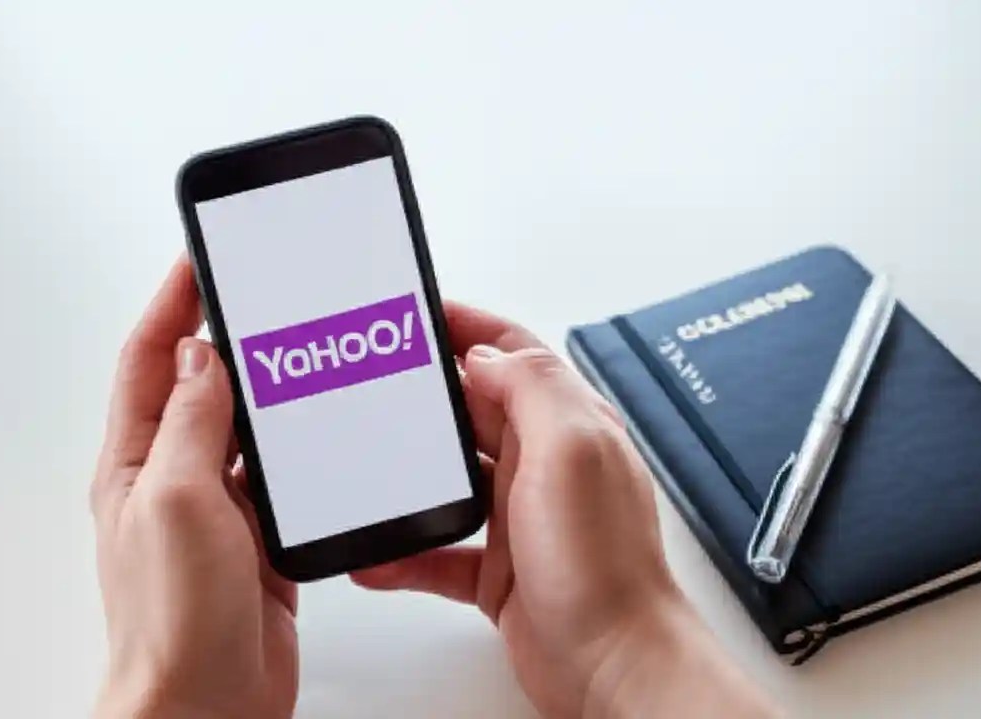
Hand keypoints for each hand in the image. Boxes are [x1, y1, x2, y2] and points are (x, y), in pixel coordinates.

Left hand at [91, 258, 296, 718]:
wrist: (207, 703)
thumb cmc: (171, 621)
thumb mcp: (176, 499)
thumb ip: (192, 423)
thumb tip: (203, 357)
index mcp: (136, 462)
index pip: (151, 360)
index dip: (172, 303)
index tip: (198, 258)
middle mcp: (173, 479)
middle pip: (200, 386)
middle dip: (226, 335)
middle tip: (259, 293)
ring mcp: (217, 509)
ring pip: (245, 428)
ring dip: (267, 390)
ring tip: (297, 350)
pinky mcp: (260, 539)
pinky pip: (280, 476)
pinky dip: (299, 448)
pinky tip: (319, 431)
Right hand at [353, 303, 776, 718]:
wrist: (612, 665)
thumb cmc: (605, 568)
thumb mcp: (571, 451)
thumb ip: (531, 389)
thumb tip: (486, 356)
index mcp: (568, 423)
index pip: (514, 353)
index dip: (467, 327)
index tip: (418, 314)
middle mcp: (545, 464)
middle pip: (474, 409)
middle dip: (425, 394)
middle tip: (375, 381)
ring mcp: (520, 517)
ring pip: (451, 477)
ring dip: (410, 474)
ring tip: (369, 464)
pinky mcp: (498, 568)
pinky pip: (438, 549)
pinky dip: (405, 550)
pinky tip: (378, 554)